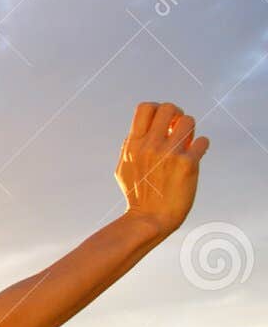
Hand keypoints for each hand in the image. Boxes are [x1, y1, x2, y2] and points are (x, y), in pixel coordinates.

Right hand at [116, 101, 208, 235]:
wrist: (150, 219)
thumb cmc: (137, 194)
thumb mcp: (123, 168)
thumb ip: (129, 147)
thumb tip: (138, 129)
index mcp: (133, 145)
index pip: (145, 107)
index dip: (157, 109)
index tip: (162, 123)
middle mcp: (150, 146)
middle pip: (169, 108)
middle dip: (176, 115)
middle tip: (177, 129)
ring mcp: (169, 154)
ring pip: (189, 121)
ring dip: (190, 131)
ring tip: (186, 145)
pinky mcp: (188, 164)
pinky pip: (203, 142)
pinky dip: (201, 148)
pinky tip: (194, 157)